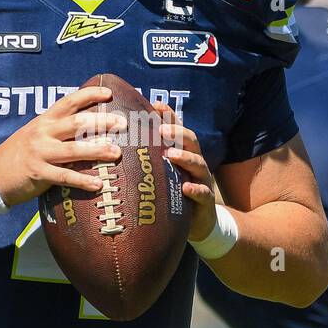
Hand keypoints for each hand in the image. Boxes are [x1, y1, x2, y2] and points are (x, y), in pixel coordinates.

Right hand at [0, 86, 126, 204]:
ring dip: (98, 150)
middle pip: (77, 123)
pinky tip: (98, 184)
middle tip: (123, 124)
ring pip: (74, 149)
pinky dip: (83, 181)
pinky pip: (65, 177)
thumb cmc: (20, 154)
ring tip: (117, 153)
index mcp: (44, 120)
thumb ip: (57, 129)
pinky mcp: (39, 174)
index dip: (89, 95)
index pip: (69, 102)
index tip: (108, 93)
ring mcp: (40, 153)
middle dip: (102, 122)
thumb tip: (89, 126)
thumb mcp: (36, 134)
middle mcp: (43, 133)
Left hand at [152, 101, 216, 241]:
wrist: (198, 223)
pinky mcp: (205, 201)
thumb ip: (150, 158)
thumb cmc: (174, 194)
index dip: (169, 116)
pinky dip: (195, 189)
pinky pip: (202, 193)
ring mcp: (202, 181)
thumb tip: (121, 142)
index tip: (156, 105)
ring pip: (198, 164)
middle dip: (178, 133)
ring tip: (171, 154)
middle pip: (191, 142)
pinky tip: (186, 188)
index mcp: (184, 153)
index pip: (178, 130)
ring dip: (186, 157)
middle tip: (162, 128)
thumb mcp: (163, 174)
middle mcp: (195, 163)